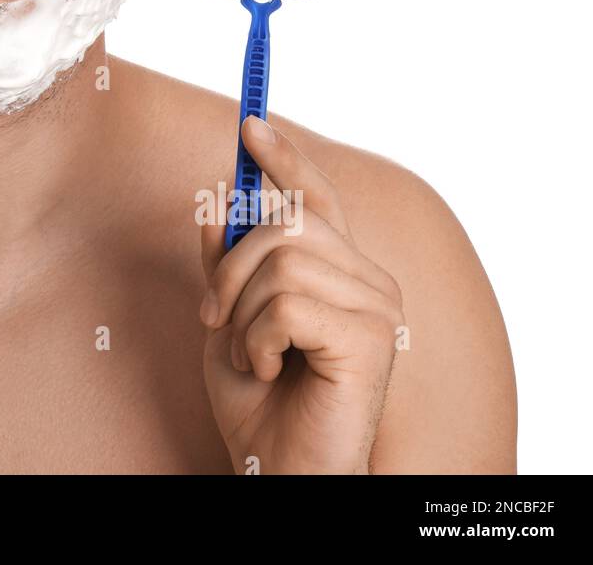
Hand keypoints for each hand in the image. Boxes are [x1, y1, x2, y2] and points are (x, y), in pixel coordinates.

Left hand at [198, 114, 405, 473]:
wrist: (280, 470)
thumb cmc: (261, 402)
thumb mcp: (228, 319)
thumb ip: (225, 264)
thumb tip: (216, 205)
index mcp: (339, 271)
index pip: (316, 197)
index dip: (284, 159)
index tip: (250, 123)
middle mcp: (369, 280)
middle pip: (285, 221)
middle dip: (230, 265)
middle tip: (214, 317)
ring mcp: (377, 307)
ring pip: (280, 260)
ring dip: (241, 311)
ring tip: (253, 355)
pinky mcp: (372, 338)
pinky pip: (287, 304)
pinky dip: (259, 339)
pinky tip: (273, 370)